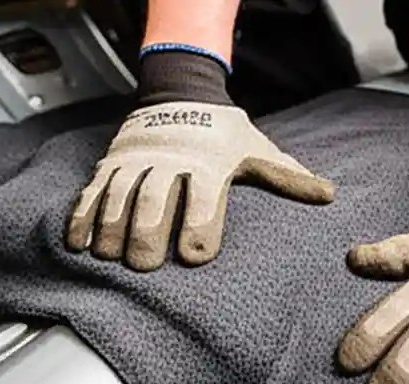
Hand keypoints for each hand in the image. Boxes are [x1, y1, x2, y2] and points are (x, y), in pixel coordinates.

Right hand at [66, 101, 334, 270]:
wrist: (180, 93)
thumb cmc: (224, 135)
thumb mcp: (256, 151)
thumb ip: (287, 176)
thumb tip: (329, 194)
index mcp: (208, 164)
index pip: (204, 196)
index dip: (199, 226)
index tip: (195, 257)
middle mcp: (169, 162)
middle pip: (153, 200)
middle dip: (147, 234)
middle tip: (144, 266)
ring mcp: (136, 162)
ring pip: (118, 196)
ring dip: (111, 229)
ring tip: (110, 259)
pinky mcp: (111, 164)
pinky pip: (92, 192)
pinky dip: (83, 217)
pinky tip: (79, 245)